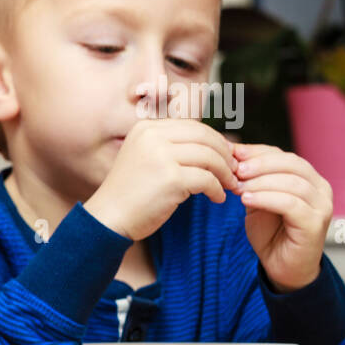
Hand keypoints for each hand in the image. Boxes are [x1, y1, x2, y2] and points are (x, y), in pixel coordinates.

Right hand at [84, 119, 238, 240]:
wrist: (108, 218)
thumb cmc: (130, 192)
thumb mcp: (145, 157)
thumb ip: (171, 146)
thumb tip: (215, 144)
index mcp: (146, 128)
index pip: (194, 127)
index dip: (216, 140)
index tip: (227, 157)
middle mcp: (152, 137)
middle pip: (205, 138)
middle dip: (225, 155)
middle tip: (235, 171)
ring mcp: (161, 156)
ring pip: (209, 157)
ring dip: (225, 173)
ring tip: (230, 186)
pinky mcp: (170, 178)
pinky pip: (207, 180)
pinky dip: (217, 190)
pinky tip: (217, 198)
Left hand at [232, 143, 330, 291]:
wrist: (282, 267)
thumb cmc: (270, 233)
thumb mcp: (257, 200)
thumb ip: (250, 180)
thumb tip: (230, 154)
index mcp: (309, 179)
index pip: (284, 156)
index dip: (257, 152)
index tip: (231, 153)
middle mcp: (321, 189)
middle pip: (291, 164)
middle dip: (260, 164)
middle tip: (235, 169)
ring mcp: (321, 206)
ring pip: (292, 183)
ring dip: (260, 182)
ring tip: (237, 187)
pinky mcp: (315, 224)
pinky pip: (291, 204)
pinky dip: (267, 198)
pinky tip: (247, 200)